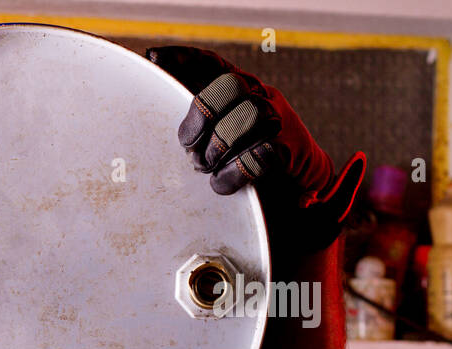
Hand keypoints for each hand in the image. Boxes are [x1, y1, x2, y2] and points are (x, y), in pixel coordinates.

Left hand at [146, 45, 365, 260]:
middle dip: (202, 115)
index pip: (213, 63)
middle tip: (189, 146)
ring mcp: (278, 122)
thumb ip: (196, 123)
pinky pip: (260, 154)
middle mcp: (261, 98)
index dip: (185, 58)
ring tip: (206, 167)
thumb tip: (161, 110)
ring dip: (218, 146)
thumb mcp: (218, 137)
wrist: (296, 187)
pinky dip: (233, 173)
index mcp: (241, 91)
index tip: (156, 59)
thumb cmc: (245, 160)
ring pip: (247, 115)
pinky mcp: (289, 152)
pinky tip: (222, 183)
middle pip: (229, 85)